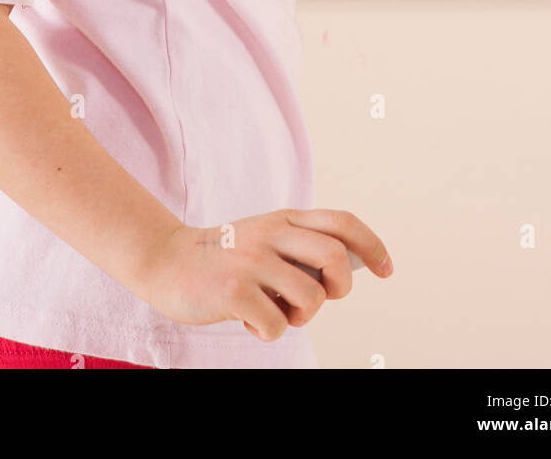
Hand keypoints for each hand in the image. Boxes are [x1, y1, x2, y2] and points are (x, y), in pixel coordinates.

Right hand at [138, 208, 392, 342]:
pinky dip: (266, 330)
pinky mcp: (234, 289)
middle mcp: (271, 233)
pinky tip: (245, 317)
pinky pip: (276, 324)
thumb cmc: (223, 259)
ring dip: (299, 316)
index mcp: (283, 219)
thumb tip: (347, 271)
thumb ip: (299, 247)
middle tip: (317, 299)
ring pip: (311, 298)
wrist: (165, 261)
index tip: (386, 269)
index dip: (372, 245)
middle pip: (335, 259)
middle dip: (338, 289)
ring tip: (273, 310)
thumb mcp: (264, 239)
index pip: (342, 223)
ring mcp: (253, 260)